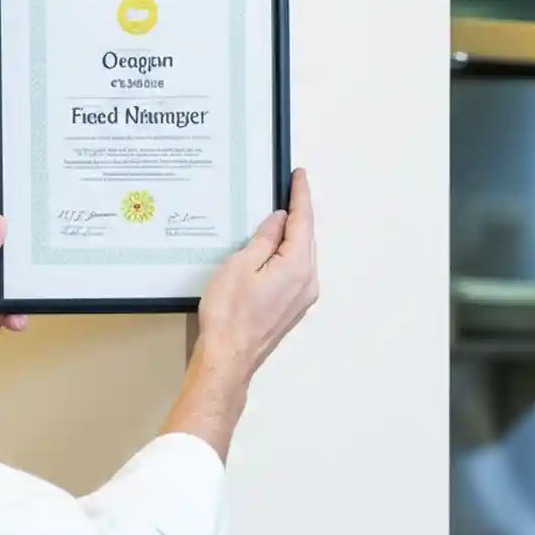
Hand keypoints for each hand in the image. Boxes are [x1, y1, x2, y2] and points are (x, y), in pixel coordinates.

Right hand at [194, 168, 318, 383]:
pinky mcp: (293, 308)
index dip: (300, 195)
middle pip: (306, 237)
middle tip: (290, 189)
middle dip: (298, 212)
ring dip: (292, 235)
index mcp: (297, 267)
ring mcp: (302, 297)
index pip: (303, 221)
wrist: (228, 358)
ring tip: (279, 216)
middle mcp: (307, 282)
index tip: (300, 177)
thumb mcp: (240, 266)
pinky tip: (274, 250)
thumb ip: (264, 239)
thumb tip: (278, 221)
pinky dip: (288, 254)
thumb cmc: (228, 317)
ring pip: (301, 255)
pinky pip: (296, 271)